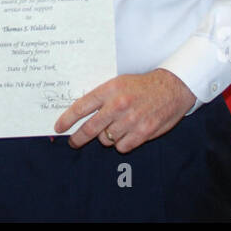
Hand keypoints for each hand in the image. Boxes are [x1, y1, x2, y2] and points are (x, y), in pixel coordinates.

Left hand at [54, 69, 195, 153]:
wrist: (171, 87)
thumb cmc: (142, 85)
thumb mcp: (119, 83)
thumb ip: (101, 96)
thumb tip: (81, 112)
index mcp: (110, 90)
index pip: (81, 107)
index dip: (67, 119)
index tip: (59, 127)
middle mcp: (118, 105)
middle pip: (90, 128)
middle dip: (78, 138)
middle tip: (73, 142)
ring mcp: (130, 120)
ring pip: (106, 139)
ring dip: (106, 137)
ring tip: (114, 128)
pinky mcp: (143, 132)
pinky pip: (122, 146)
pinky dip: (121, 144)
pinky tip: (126, 134)